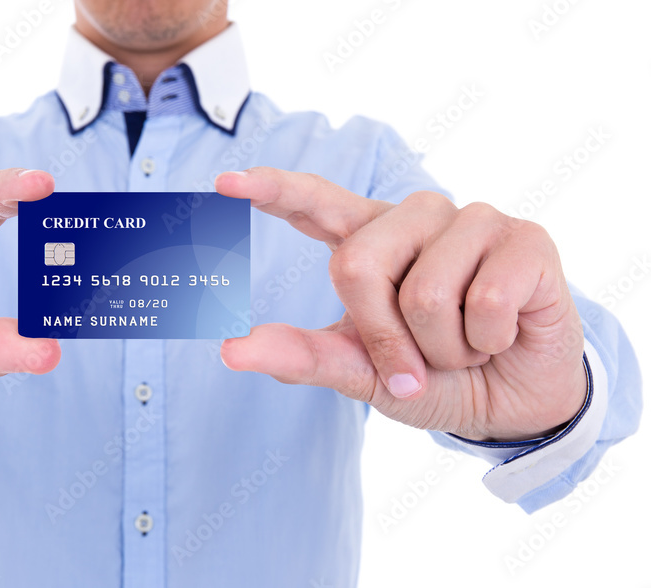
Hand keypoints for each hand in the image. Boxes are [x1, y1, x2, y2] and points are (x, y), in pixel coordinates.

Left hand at [216, 168, 586, 441]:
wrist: (510, 403)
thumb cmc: (431, 377)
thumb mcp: (360, 373)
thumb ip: (302, 356)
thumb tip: (230, 350)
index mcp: (369, 238)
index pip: (316, 202)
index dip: (273, 190)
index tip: (226, 183)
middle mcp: (416, 216)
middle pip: (356, 265)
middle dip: (382, 335)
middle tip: (418, 359)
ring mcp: (472, 220)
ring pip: (426, 293)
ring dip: (443, 347)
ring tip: (467, 343)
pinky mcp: (526, 238)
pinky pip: (486, 301)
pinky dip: (488, 341)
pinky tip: (503, 335)